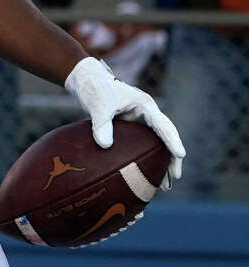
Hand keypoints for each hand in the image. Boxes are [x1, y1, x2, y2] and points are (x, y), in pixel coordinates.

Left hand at [64, 56, 184, 181]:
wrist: (87, 81)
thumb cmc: (95, 90)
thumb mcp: (97, 106)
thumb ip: (101, 124)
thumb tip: (105, 146)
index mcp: (144, 105)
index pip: (163, 125)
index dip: (172, 140)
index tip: (180, 154)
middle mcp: (147, 113)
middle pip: (166, 136)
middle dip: (172, 156)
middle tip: (175, 177)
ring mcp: (141, 120)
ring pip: (157, 142)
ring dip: (162, 160)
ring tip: (165, 185)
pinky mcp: (132, 127)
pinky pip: (144, 144)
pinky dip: (147, 158)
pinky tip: (145, 175)